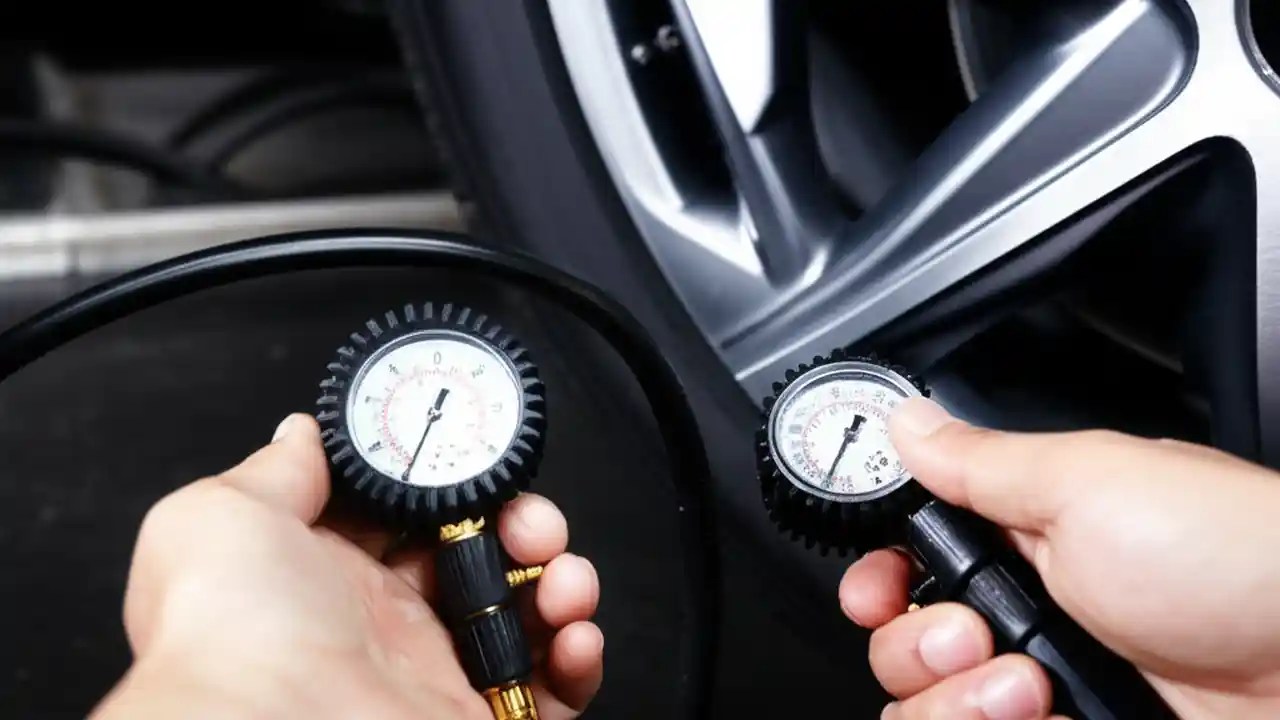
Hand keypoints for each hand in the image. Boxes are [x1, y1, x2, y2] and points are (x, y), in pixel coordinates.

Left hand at [91, 414, 601, 719]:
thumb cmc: (230, 633)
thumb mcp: (222, 516)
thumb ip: (275, 469)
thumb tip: (302, 434)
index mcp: (327, 573)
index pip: (413, 515)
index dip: (457, 485)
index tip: (483, 466)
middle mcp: (383, 626)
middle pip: (481, 558)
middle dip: (525, 528)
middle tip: (532, 523)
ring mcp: (433, 677)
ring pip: (525, 618)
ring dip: (561, 584)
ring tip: (562, 577)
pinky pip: (550, 691)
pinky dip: (577, 659)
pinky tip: (571, 633)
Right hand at [841, 398, 1279, 719]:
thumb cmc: (1234, 555)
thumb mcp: (1090, 485)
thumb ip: (979, 461)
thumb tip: (906, 419)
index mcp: (1024, 537)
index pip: (909, 563)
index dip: (878, 581)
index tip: (880, 592)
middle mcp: (1029, 617)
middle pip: (902, 644)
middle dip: (916, 645)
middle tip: (977, 637)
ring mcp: (1048, 690)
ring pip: (928, 710)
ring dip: (954, 703)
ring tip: (1030, 688)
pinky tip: (1048, 717)